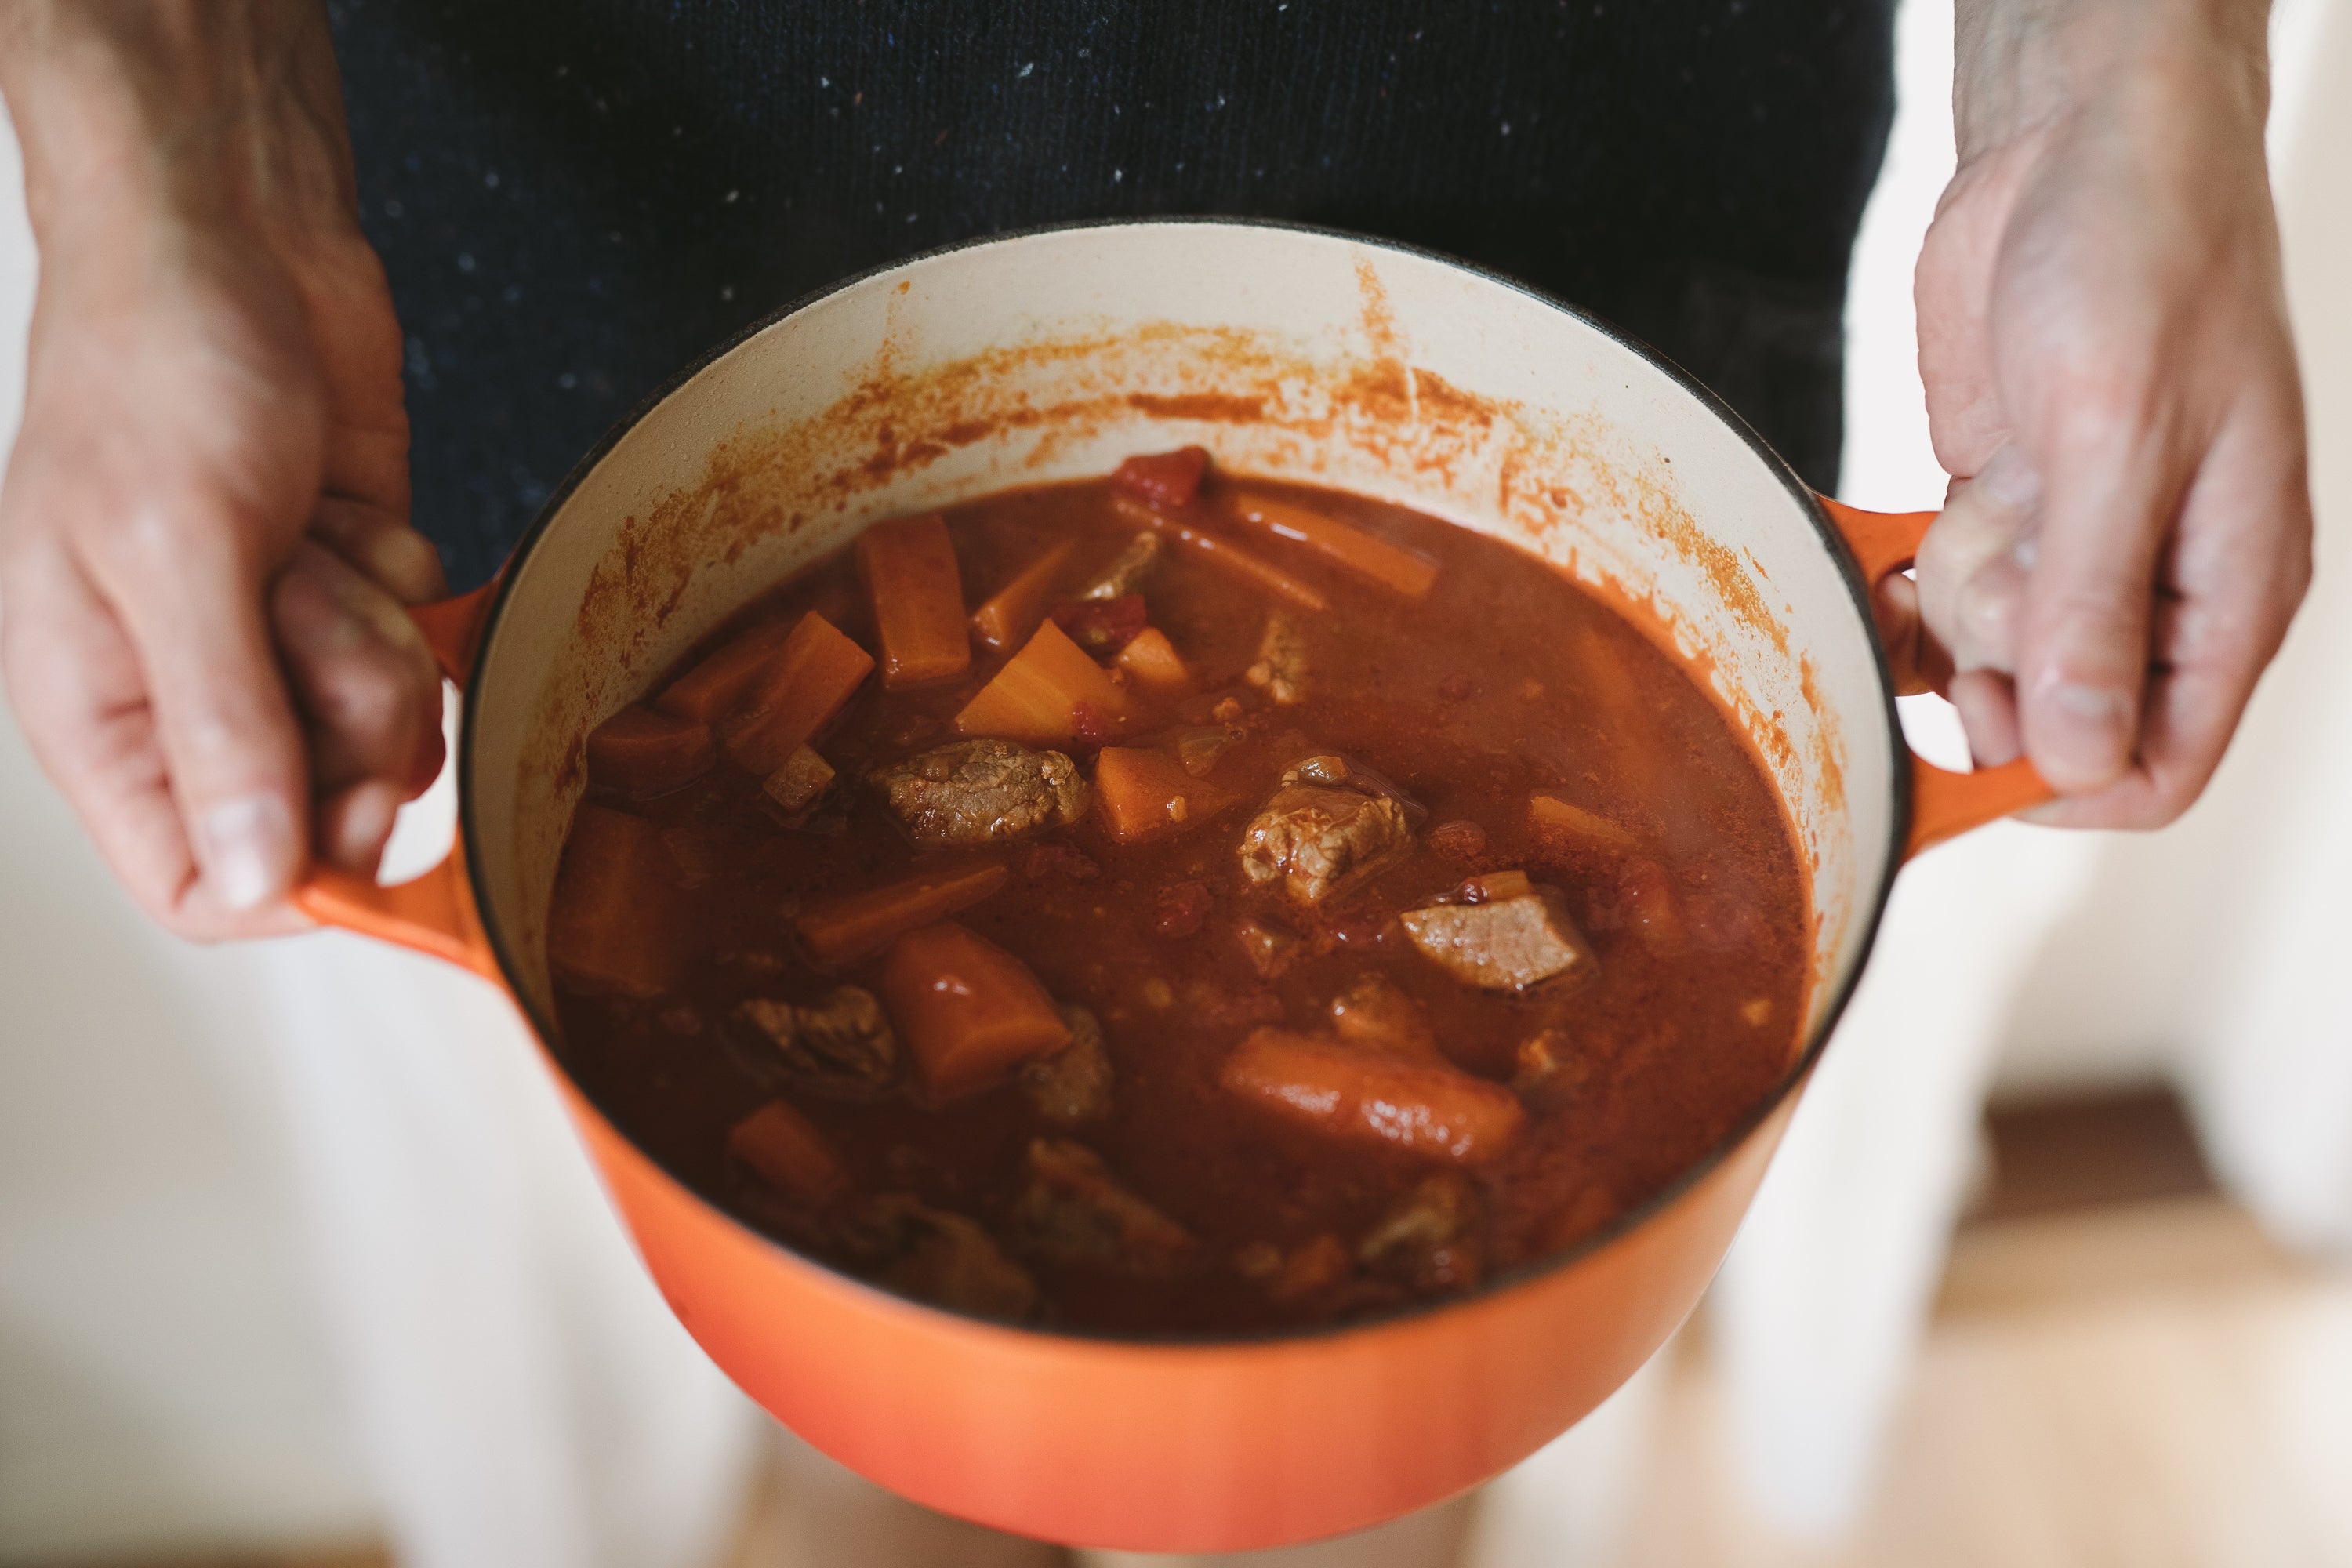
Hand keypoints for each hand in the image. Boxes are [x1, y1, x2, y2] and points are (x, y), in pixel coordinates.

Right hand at [0, 2, 444, 937]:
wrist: (233, 238)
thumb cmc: (159, 365)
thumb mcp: (177, 549)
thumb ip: (222, 722)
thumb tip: (256, 876)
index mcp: (99, 710)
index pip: (195, 884)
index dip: (291, 881)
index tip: (354, 813)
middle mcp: (192, 693)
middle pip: (320, 813)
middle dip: (349, 718)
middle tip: (314, 612)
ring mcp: (280, 645)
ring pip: (384, 733)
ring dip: (377, 640)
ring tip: (314, 548)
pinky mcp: (355, 593)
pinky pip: (422, 649)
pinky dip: (402, 581)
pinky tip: (344, 516)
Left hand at [1907, 0, 2310, 826]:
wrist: (2077, 145)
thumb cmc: (2141, 256)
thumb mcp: (2118, 434)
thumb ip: (2096, 602)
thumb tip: (2084, 751)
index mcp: (2232, 585)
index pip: (2160, 766)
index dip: (2069, 780)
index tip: (1989, 734)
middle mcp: (2157, 583)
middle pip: (2060, 723)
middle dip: (2000, 671)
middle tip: (1991, 573)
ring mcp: (2077, 549)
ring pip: (1993, 664)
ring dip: (1961, 607)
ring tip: (1988, 505)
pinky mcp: (2006, 508)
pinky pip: (1948, 595)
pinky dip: (1927, 569)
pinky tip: (1943, 515)